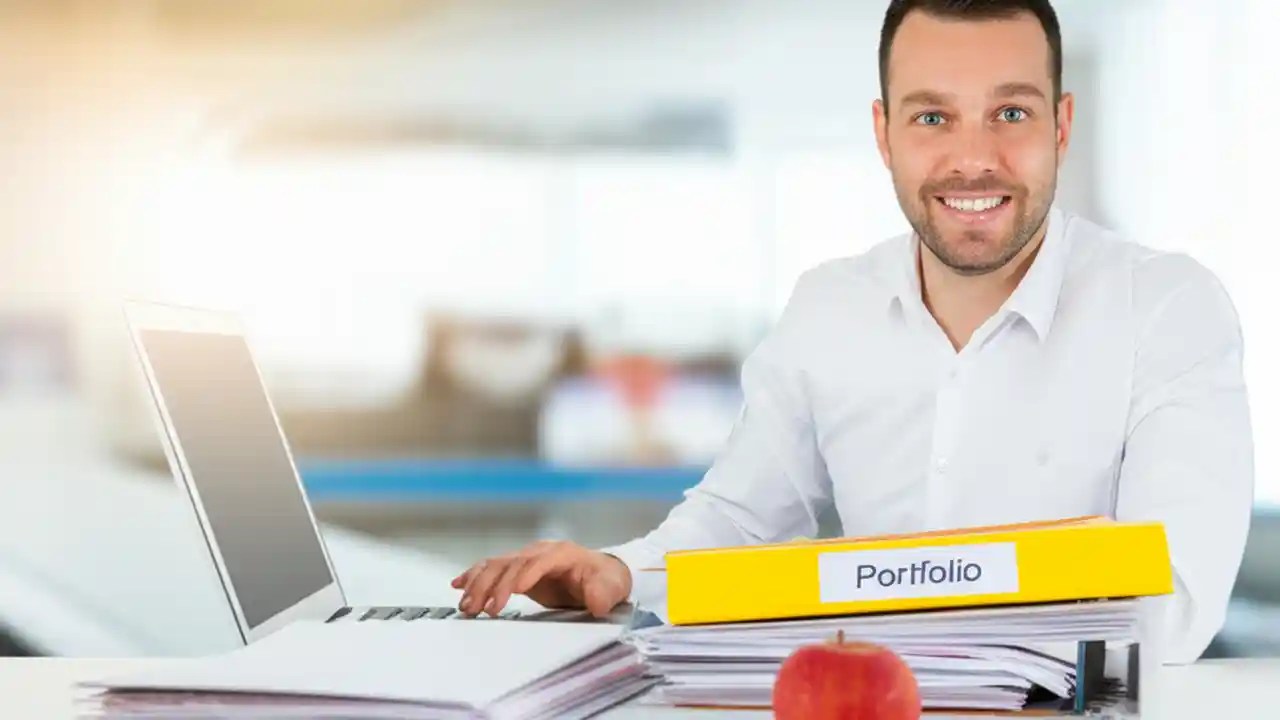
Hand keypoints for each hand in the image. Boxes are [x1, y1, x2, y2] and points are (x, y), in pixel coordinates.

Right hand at [450, 540, 632, 617]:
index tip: (514, 590)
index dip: (526, 574)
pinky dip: (473, 575)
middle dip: (494, 584)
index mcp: (563, 554)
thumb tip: (595, 602)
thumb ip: (603, 593)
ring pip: (496, 566)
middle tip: (480, 608)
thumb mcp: (611, 587)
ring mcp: (527, 559)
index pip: (540, 561)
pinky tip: (458, 585)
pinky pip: (491, 569)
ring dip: (478, 583)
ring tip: (466, 605)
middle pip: (511, 563)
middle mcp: (540, 553)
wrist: (602, 574)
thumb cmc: (605, 579)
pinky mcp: (518, 570)